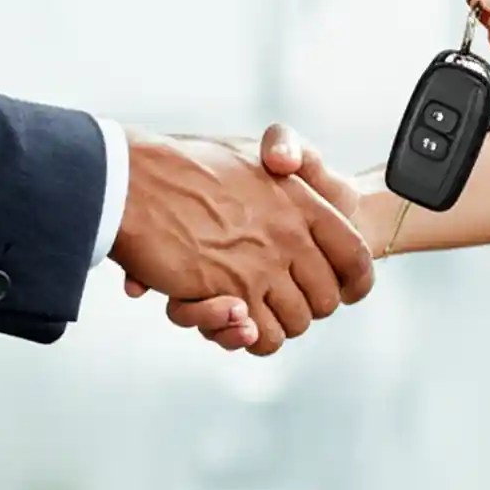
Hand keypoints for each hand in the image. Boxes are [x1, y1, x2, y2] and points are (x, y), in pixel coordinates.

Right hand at [111, 129, 373, 354]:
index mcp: (300, 200)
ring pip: (296, 323)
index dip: (356, 281)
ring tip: (245, 307)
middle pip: (326, 299)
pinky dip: (245, 336)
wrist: (132, 179)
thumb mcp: (247, 153)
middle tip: (275, 297)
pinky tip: (230, 318)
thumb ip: (282, 161)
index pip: (355, 255)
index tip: (348, 292)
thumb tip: (289, 168)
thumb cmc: (184, 163)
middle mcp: (289, 234)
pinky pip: (260, 336)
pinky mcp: (230, 294)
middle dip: (305, 306)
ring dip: (273, 324)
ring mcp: (261, 266)